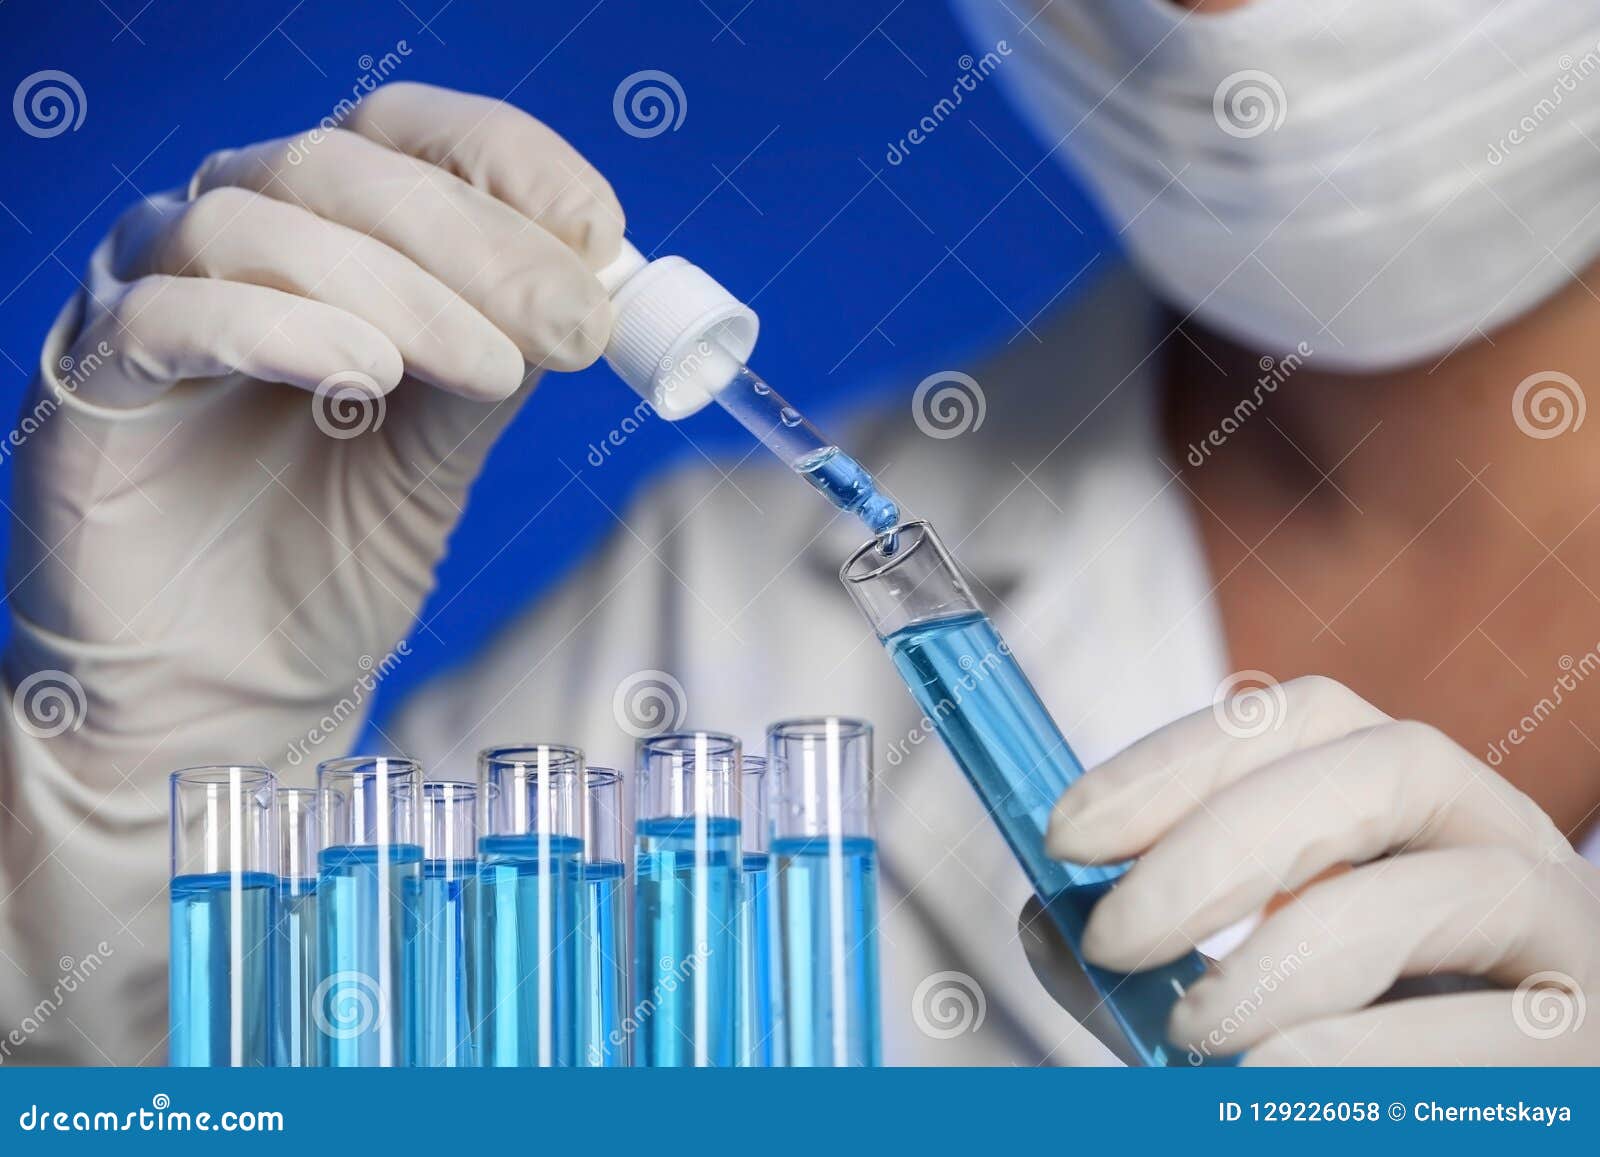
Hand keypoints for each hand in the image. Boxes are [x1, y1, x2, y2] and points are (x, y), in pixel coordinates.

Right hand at [6, 81, 620, 776]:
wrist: (229, 688)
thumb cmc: (327, 561)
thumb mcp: (438, 458)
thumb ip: (491, 370)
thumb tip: (583, 292)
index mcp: (323, 239)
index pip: (404, 138)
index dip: (504, 161)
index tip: (596, 229)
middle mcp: (232, 244)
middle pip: (339, 168)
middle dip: (474, 240)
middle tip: (567, 319)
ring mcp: (151, 300)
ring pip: (259, 224)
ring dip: (396, 289)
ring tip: (487, 370)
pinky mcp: (94, 379)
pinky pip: (170, 314)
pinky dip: (282, 329)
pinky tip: (364, 377)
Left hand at [1046, 676, 1599, 1064]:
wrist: (1500, 1109)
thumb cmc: (1362, 1050)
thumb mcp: (1244, 984)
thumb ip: (1151, 957)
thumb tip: (1047, 926)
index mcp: (1408, 806)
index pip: (1304, 720)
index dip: (1178, 758)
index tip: (1066, 831)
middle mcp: (1500, 841)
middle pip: (1386, 767)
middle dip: (1227, 840)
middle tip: (1116, 936)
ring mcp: (1567, 936)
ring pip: (1453, 891)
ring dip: (1297, 954)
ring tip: (1197, 1031)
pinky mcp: (1591, 1049)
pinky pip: (1499, 1036)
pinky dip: (1370, 1056)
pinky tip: (1272, 1082)